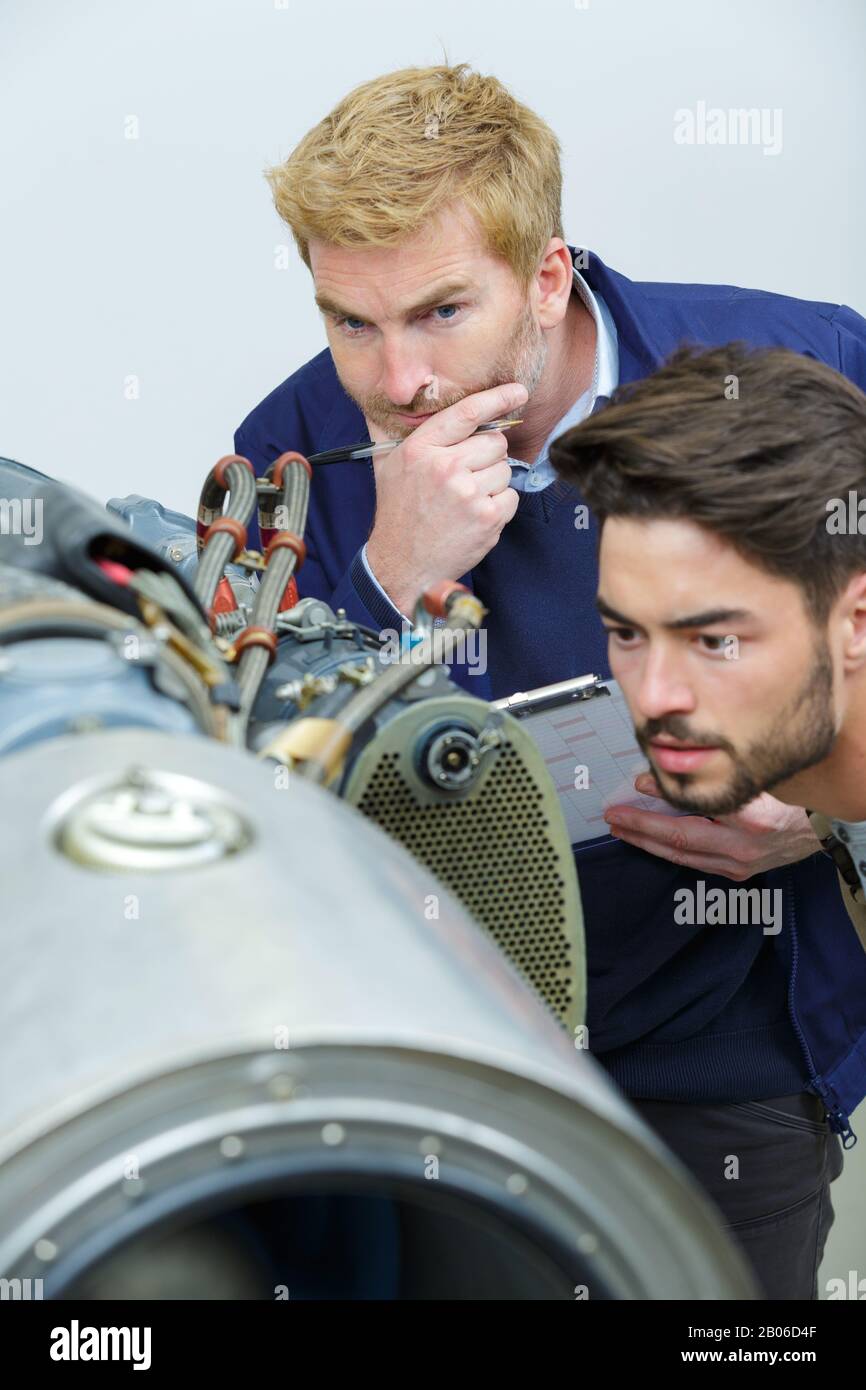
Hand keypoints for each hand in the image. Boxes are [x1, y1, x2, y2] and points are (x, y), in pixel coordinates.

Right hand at [364, 381, 527, 614]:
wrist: (401, 564)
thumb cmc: (397, 513)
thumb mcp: (388, 466)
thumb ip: (394, 431)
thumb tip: (388, 397)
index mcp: (421, 449)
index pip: (467, 413)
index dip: (497, 399)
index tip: (517, 392)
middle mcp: (445, 468)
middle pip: (495, 441)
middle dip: (488, 455)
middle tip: (467, 476)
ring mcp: (468, 494)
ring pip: (505, 468)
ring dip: (492, 482)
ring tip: (466, 499)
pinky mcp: (486, 518)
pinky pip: (511, 496)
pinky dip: (499, 506)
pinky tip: (475, 515)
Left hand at [603, 772, 820, 880]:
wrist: (824, 829)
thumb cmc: (793, 799)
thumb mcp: (758, 780)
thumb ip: (715, 778)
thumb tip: (666, 772)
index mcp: (750, 822)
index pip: (692, 811)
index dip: (658, 801)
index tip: (633, 786)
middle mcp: (742, 849)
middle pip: (679, 841)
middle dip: (640, 829)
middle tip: (613, 818)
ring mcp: (738, 865)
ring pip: (682, 857)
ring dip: (648, 843)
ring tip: (623, 830)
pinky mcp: (737, 873)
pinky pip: (695, 862)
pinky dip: (670, 850)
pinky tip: (653, 840)